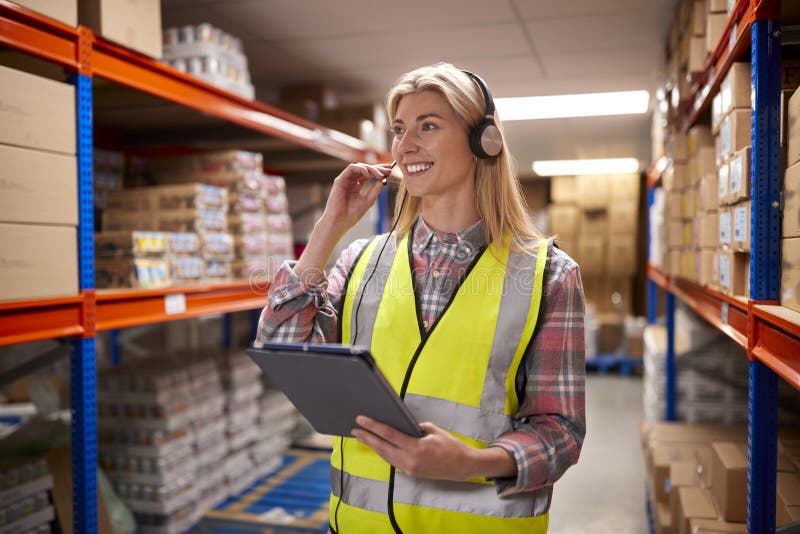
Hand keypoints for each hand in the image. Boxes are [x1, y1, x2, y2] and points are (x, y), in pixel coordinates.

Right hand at [321, 163, 393, 232]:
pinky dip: (361, 169)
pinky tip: (368, 175)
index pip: (369, 175)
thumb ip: (375, 190)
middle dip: (378, 168)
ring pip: (359, 166)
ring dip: (371, 169)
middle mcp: (351, 181)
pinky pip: (351, 168)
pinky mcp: (340, 180)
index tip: (390, 172)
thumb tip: (383, 179)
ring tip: (380, 175)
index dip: (379, 171)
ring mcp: (345, 180)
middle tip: (388, 170)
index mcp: (357, 185)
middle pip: (366, 169)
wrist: (340, 222)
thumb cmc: (352, 214)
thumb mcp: (368, 200)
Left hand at [351, 415, 479, 480]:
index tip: (361, 420)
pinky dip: (384, 453)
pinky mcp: (412, 473)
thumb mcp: (434, 430)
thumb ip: (417, 428)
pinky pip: (393, 461)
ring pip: (385, 456)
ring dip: (373, 446)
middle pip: (382, 447)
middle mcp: (410, 460)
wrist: (463, 466)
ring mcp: (410, 469)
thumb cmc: (452, 446)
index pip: (389, 434)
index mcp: (416, 448)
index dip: (373, 426)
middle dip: (367, 437)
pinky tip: (377, 447)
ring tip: (361, 437)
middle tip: (354, 429)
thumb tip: (403, 426)